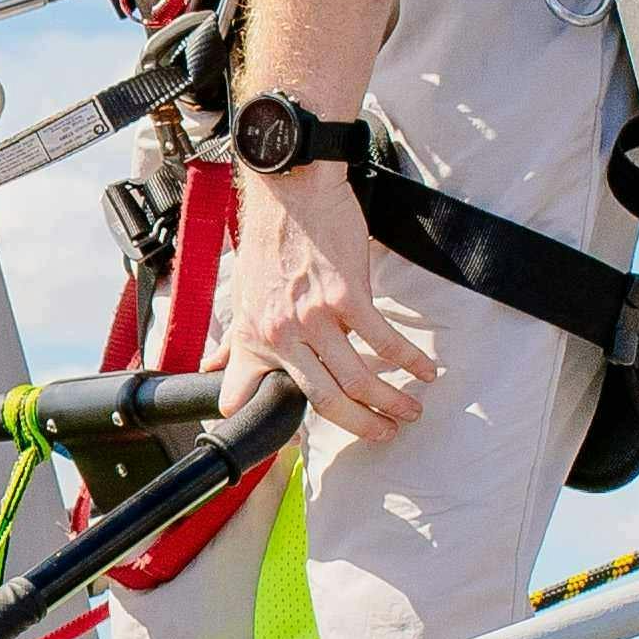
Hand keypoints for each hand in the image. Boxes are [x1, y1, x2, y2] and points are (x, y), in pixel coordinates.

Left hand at [215, 170, 439, 443]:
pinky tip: (424, 371)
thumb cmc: (267, 246)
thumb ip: (235, 346)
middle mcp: (285, 334)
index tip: (313, 443)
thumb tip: (214, 375)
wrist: (288, 195)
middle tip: (384, 434)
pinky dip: (409, 361)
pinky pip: (383, 340)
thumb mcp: (241, 302)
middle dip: (362, 425)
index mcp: (259, 340)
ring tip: (409, 412)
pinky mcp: (347, 295)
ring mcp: (316, 316)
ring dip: (390, 402)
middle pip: (328, 399)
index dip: (293, 428)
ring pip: (358, 378)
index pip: (274, 396)